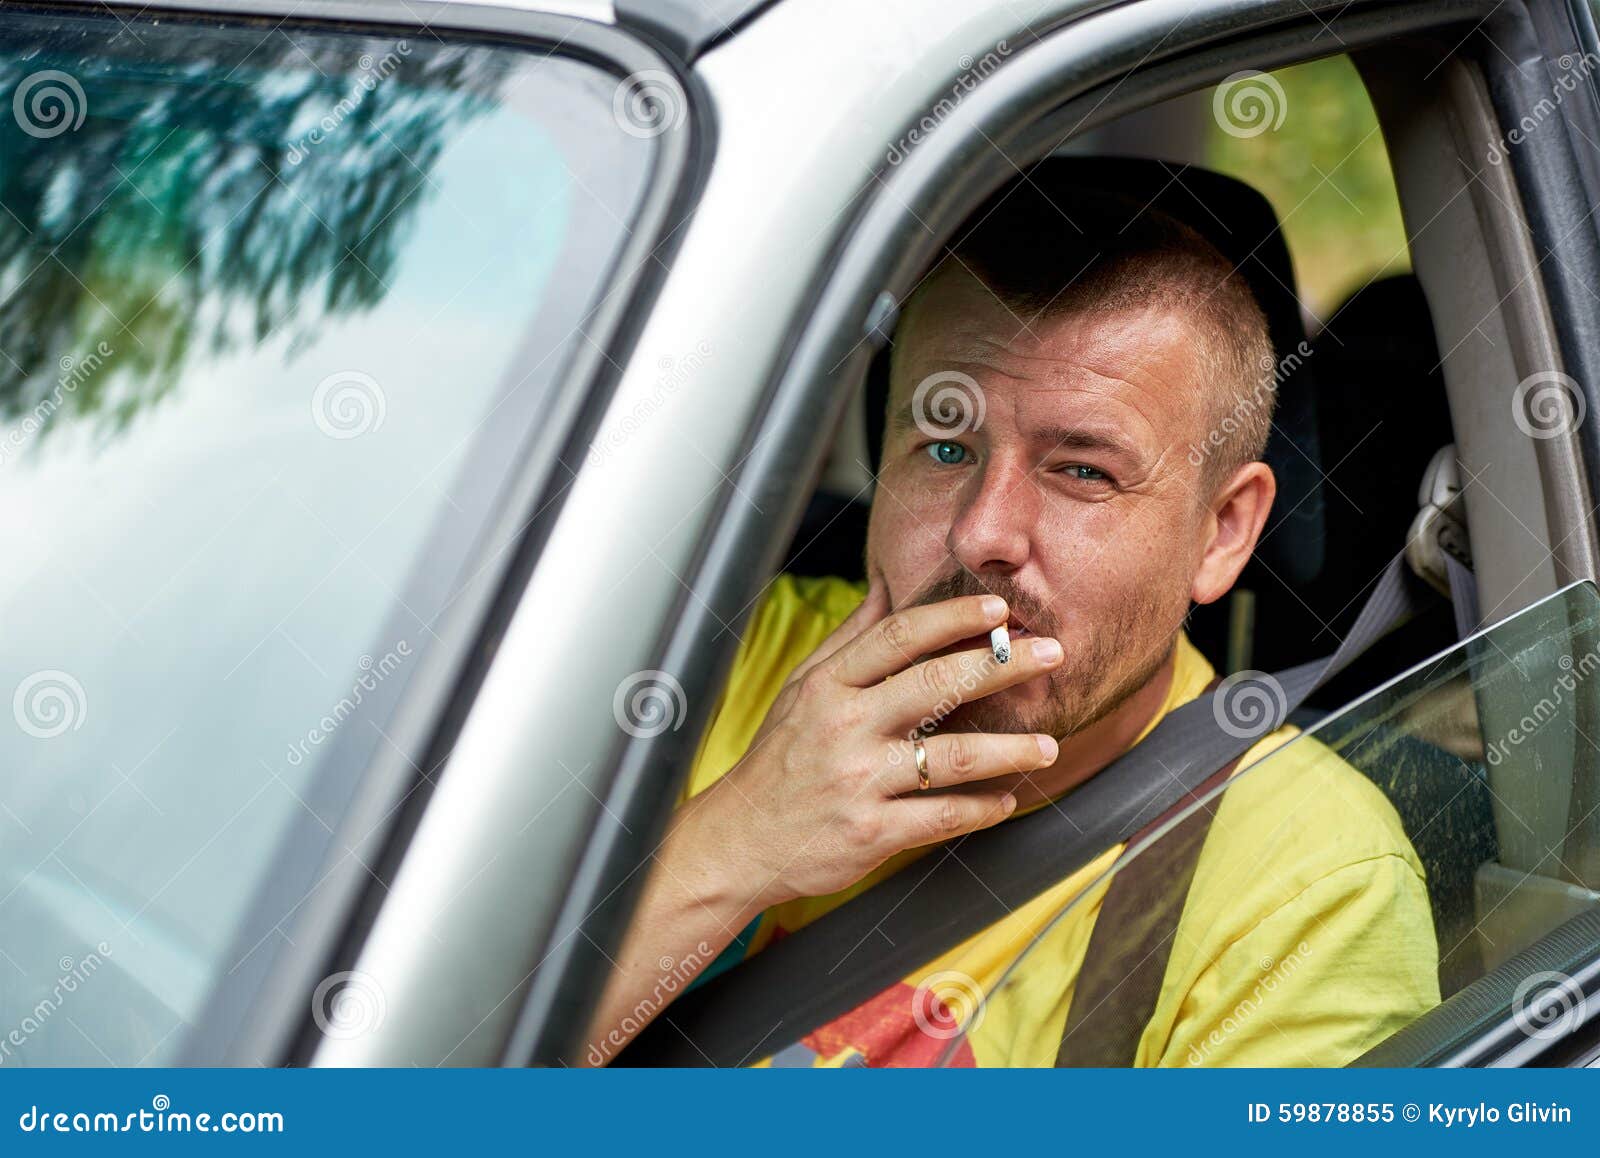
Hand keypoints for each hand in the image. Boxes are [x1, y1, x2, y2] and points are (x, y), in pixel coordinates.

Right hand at [685, 573, 1064, 909]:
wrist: (740, 840)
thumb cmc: (779, 758)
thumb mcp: (802, 688)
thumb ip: (851, 639)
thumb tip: (887, 585)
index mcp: (828, 686)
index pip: (898, 638)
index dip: (952, 619)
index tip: (999, 609)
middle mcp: (844, 728)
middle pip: (934, 686)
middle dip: (1001, 667)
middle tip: (1053, 655)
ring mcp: (858, 782)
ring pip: (950, 758)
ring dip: (1009, 750)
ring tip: (1048, 745)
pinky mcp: (869, 833)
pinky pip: (940, 817)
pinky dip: (981, 809)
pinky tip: (1007, 800)